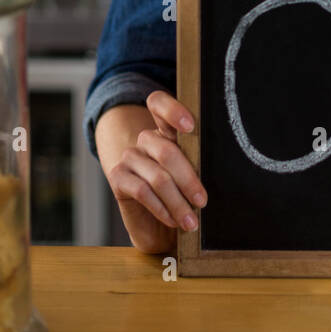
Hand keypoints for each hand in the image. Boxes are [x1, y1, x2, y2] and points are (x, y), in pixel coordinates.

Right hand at [106, 91, 206, 253]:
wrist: (158, 227)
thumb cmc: (183, 198)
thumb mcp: (194, 178)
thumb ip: (197, 164)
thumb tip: (212, 168)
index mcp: (167, 131)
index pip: (160, 104)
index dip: (172, 111)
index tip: (190, 126)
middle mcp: (146, 140)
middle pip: (166, 151)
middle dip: (188, 179)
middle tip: (202, 201)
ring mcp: (130, 156)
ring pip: (157, 176)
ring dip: (177, 202)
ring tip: (190, 221)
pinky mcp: (118, 177)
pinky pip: (142, 191)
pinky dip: (161, 208)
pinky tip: (172, 220)